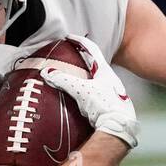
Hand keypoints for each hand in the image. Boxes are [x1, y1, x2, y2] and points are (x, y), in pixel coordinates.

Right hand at [42, 34, 138, 148]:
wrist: (119, 129)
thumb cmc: (104, 106)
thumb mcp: (81, 91)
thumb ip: (64, 80)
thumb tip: (46, 72)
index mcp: (105, 72)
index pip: (92, 50)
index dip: (80, 42)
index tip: (69, 37)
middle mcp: (110, 81)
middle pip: (94, 65)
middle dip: (82, 60)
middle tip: (70, 56)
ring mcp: (111, 94)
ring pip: (95, 80)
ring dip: (84, 77)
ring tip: (72, 78)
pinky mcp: (110, 107)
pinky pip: (95, 94)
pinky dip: (85, 92)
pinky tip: (79, 100)